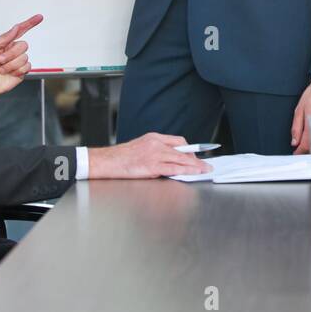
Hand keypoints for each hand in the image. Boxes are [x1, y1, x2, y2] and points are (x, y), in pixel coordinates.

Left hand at [0, 14, 42, 103]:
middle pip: (24, 45)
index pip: (21, 30)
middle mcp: (14, 50)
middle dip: (11, 54)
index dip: (30, 23)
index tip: (39, 17)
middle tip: (0, 60)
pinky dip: (16, 70)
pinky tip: (9, 73)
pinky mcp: (22, 71)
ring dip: (11, 64)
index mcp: (7, 42)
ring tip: (2, 68)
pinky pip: (27, 67)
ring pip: (24, 57)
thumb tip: (16, 27)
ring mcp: (19, 60)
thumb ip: (6, 36)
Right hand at [89, 132, 210, 178]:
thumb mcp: (140, 147)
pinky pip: (173, 168)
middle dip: (196, 158)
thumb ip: (156, 151)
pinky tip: (192, 174)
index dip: (191, 149)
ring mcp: (154, 154)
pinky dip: (185, 171)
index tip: (199, 154)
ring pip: (181, 159)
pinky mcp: (151, 166)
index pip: (178, 141)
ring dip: (195, 166)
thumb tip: (170, 160)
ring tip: (204, 170)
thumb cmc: (120, 157)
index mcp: (153, 137)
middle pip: (183, 150)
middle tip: (205, 165)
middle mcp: (156, 143)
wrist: (105, 161)